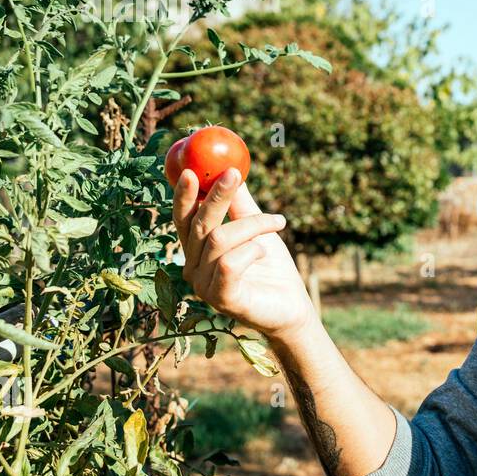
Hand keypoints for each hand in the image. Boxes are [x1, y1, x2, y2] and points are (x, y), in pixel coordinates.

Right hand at [172, 166, 316, 340]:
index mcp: (197, 251)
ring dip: (253, 226)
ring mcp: (203, 286)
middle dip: (217, 196)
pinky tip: (264, 252)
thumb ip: (242, 205)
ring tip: (277, 224)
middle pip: (198, 225)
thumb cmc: (272, 268)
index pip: (184, 219)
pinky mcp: (220, 299)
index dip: (184, 195)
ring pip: (219, 239)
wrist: (293, 306)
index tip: (191, 170)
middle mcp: (193, 268)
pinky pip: (229, 263)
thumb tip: (230, 169)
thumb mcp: (258, 229)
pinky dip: (251, 250)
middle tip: (233, 173)